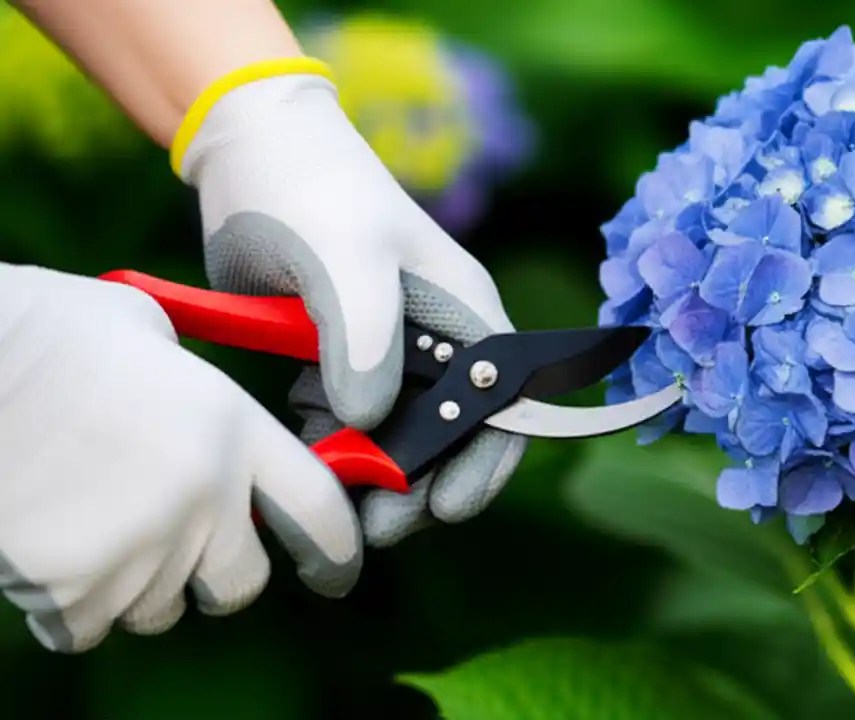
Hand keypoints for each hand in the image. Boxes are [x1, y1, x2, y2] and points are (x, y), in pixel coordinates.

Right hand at [0, 263, 361, 652]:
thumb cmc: (44, 331)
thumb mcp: (147, 331)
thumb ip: (195, 383)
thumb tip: (208, 409)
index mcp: (234, 428)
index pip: (322, 511)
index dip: (336, 551)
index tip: (334, 572)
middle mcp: (206, 495)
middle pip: (242, 582)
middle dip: (215, 576)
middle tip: (172, 545)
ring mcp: (145, 548)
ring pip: (157, 609)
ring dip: (130, 585)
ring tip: (84, 520)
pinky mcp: (77, 590)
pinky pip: (85, 628)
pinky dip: (66, 605)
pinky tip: (42, 546)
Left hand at [175, 63, 526, 544]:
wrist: (253, 152)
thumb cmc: (317, 193)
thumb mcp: (348, 258)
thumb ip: (366, 340)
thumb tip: (366, 422)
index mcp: (469, 317)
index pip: (505, 410)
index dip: (483, 466)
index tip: (442, 510)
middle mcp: (441, 342)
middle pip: (452, 439)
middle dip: (419, 485)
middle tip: (374, 524)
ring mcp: (392, 353)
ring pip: (398, 438)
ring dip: (373, 474)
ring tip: (333, 490)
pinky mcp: (344, 358)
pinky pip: (350, 420)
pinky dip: (333, 443)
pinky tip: (305, 440)